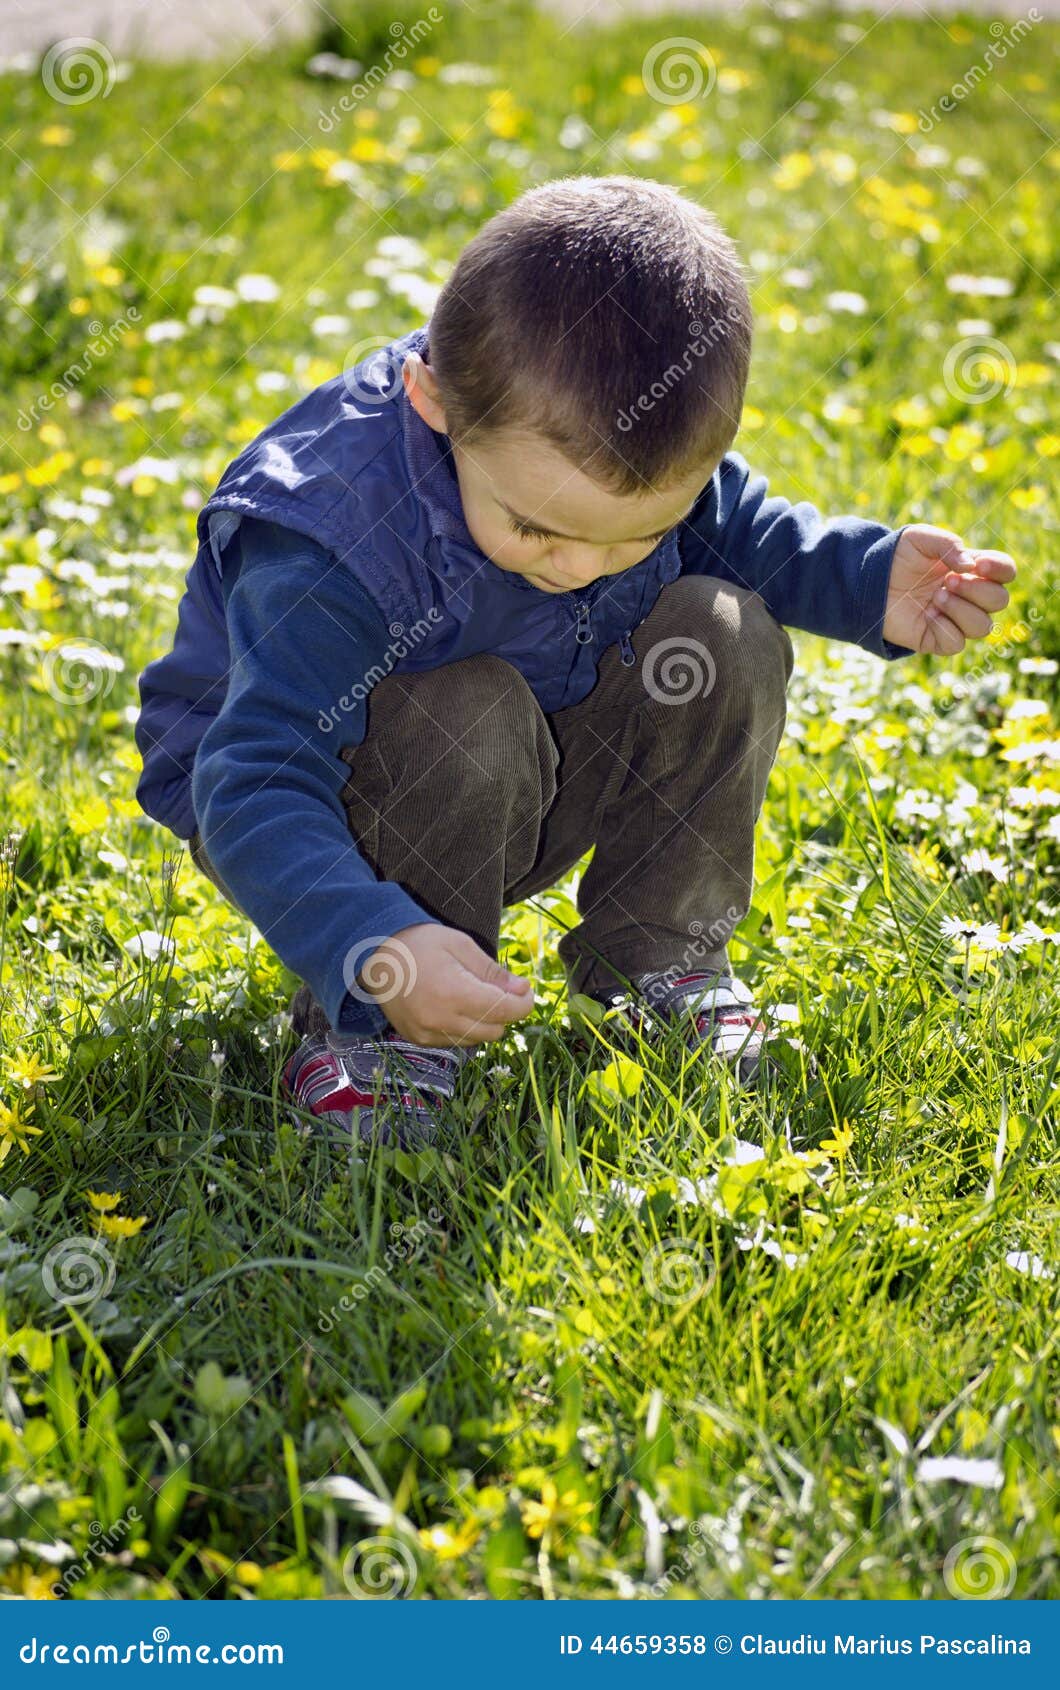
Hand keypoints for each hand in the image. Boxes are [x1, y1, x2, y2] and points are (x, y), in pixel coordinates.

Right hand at [356, 923, 533, 1046]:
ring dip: (484, 1021)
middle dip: (504, 1011)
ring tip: (472, 994)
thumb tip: (522, 990)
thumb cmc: (420, 943)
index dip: (524, 1003)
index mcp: (454, 993)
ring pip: (476, 1040)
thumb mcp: (460, 945)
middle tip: (501, 989)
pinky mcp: (419, 1040)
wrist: (374, 956)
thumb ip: (493, 972)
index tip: (526, 990)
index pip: (504, 1011)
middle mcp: (440, 1020)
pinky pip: (455, 1042)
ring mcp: (427, 1034)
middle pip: (494, 1031)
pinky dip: (464, 1028)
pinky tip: (453, 1005)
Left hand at [882, 524, 1016, 654]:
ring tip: (936, 597)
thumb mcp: (920, 538)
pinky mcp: (936, 639)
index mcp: (971, 569)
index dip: (1001, 570)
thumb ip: (948, 544)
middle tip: (948, 581)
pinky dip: (945, 628)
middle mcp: (968, 596)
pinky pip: (957, 643)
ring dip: (962, 610)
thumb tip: (970, 567)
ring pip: (983, 626)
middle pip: (1000, 601)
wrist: (867, 580)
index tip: (979, 566)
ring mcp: (954, 620)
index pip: (1006, 572)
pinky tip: (927, 615)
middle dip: (977, 591)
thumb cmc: (897, 557)